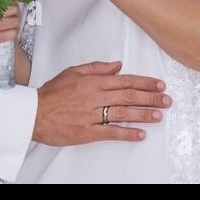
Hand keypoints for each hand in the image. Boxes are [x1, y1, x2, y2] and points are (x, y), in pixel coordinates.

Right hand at [33, 61, 171, 144]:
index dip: (145, 82)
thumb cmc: (51, 94)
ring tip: (159, 115)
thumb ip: (96, 68)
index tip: (159, 84)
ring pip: (123, 112)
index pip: (125, 80)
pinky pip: (111, 132)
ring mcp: (92, 115)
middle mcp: (94, 97)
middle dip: (151, 97)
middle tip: (166, 100)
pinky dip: (127, 133)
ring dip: (143, 114)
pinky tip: (140, 134)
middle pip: (129, 96)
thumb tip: (117, 66)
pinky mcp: (87, 132)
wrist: (33, 113)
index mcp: (92, 81)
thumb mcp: (72, 72)